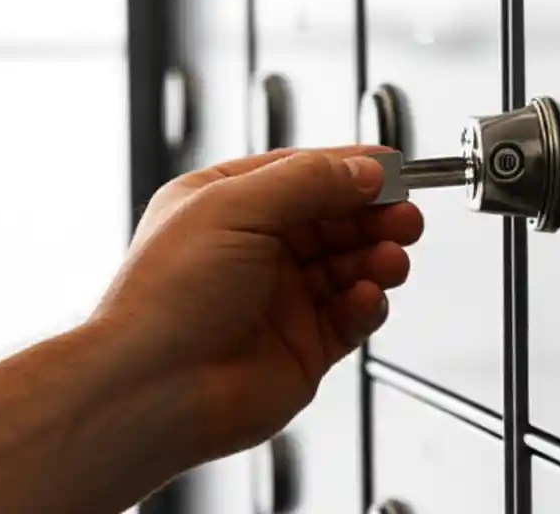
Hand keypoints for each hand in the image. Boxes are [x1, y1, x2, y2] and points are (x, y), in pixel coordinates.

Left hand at [90, 146, 422, 463]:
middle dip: (374, 214)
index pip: (304, 174)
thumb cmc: (165, 301)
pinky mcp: (302, 346)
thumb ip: (307, 181)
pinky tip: (366, 297)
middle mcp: (254, 249)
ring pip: (349, 266)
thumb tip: (361, 169)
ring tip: (391, 257)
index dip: (350, 170)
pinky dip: (366, 304)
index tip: (391, 170)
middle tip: (404, 215)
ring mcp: (280, 299)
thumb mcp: (234, 208)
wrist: (154, 391)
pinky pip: (350, 317)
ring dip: (377, 257)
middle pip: (335, 219)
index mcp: (226, 205)